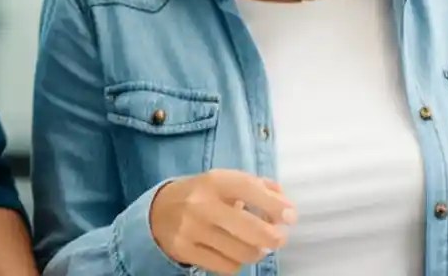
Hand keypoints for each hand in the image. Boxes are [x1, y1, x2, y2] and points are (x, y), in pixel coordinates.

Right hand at [149, 169, 296, 274]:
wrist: (157, 211)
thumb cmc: (201, 194)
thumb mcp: (225, 181)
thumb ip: (258, 186)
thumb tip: (285, 203)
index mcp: (214, 181)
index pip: (248, 189)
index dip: (274, 204)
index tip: (291, 216)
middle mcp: (201, 204)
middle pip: (248, 227)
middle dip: (272, 236)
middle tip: (279, 238)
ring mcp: (191, 230)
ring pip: (240, 251)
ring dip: (257, 252)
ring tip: (257, 246)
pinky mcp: (185, 251)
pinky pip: (225, 266)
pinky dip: (237, 263)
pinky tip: (235, 253)